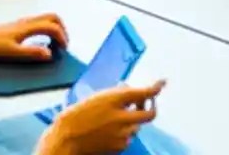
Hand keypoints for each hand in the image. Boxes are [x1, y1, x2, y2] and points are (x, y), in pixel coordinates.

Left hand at [0, 13, 68, 59]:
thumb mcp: (12, 52)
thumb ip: (32, 52)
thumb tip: (49, 54)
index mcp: (28, 27)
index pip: (52, 27)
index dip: (62, 37)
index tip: (62, 50)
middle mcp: (27, 21)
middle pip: (53, 17)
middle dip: (62, 29)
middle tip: (63, 44)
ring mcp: (23, 22)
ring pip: (46, 18)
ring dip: (55, 28)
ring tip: (55, 44)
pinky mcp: (19, 26)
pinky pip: (39, 22)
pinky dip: (47, 30)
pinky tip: (41, 42)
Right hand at [37, 81, 164, 154]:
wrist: (66, 139)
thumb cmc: (76, 116)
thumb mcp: (96, 98)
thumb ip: (116, 95)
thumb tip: (129, 91)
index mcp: (114, 100)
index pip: (142, 92)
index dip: (155, 87)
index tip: (162, 82)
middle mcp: (122, 117)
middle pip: (150, 113)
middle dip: (151, 106)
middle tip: (146, 102)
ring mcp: (122, 133)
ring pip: (138, 125)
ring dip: (133, 120)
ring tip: (117, 116)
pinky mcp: (120, 146)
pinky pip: (128, 137)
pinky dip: (124, 132)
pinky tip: (110, 130)